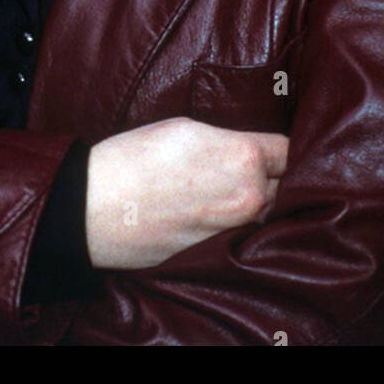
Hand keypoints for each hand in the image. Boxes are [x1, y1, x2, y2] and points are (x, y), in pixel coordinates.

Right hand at [85, 115, 289, 268]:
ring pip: (265, 216)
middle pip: (285, 187)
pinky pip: (239, 238)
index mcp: (244, 159)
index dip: (281, 147)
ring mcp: (233, 232)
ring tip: (232, 192)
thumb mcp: (187, 128)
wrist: (93, 207)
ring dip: (258, 206)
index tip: (273, 146)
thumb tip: (245, 148)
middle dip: (275, 177)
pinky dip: (235, 228)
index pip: (290, 151)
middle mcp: (249, 198)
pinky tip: (214, 216)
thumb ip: (227, 140)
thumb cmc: (134, 157)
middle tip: (258, 168)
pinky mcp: (215, 255)